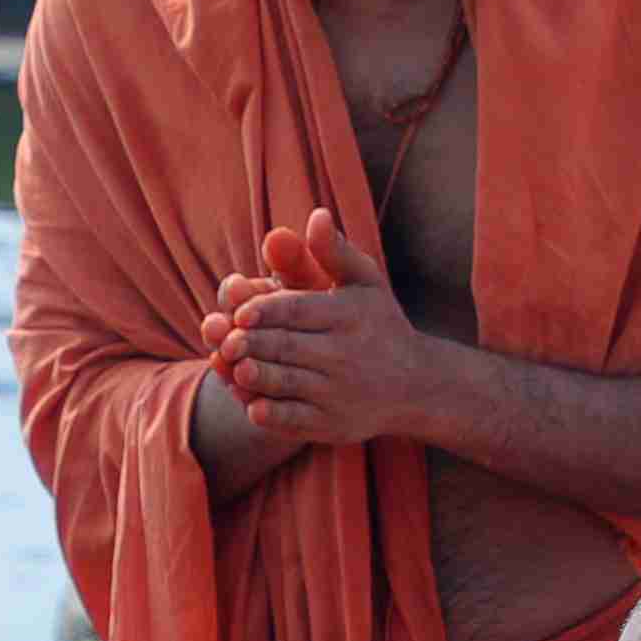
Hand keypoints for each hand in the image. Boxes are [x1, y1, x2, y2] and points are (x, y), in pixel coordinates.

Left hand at [204, 267, 442, 452]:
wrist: (416, 386)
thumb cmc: (379, 324)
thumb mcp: (365, 283)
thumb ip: (335, 252)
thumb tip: (316, 215)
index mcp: (348, 316)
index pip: (300, 310)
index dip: (267, 310)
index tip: (240, 311)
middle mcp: (346, 355)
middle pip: (288, 347)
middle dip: (253, 344)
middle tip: (223, 339)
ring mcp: (339, 393)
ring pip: (288, 384)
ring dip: (257, 377)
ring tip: (232, 367)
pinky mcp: (332, 425)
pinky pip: (295, 420)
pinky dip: (271, 414)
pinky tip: (250, 404)